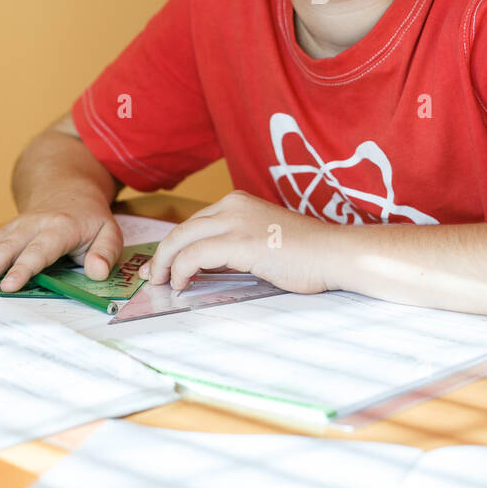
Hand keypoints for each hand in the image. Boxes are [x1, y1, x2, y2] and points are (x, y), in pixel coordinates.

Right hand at [0, 203, 123, 292]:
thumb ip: (106, 251)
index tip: (9, 286)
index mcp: (59, 228)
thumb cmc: (89, 218)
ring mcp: (11, 228)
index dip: (24, 268)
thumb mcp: (109, 230)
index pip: (39, 250)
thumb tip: (97, 272)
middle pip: (5, 249)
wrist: (66, 189)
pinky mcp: (0, 232)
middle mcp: (30, 226)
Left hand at [138, 190, 339, 294]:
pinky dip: (180, 271)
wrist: (334, 253)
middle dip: (162, 253)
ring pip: (181, 239)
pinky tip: (181, 284)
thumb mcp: (261, 244)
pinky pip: (194, 255)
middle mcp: (233, 205)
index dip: (175, 245)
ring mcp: (235, 221)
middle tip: (152, 275)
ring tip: (161, 283)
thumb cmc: (306, 255)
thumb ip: (233, 249)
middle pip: (182, 228)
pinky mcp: (238, 242)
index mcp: (239, 202)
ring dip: (165, 263)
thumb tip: (204, 266)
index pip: (195, 222)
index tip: (163, 264)